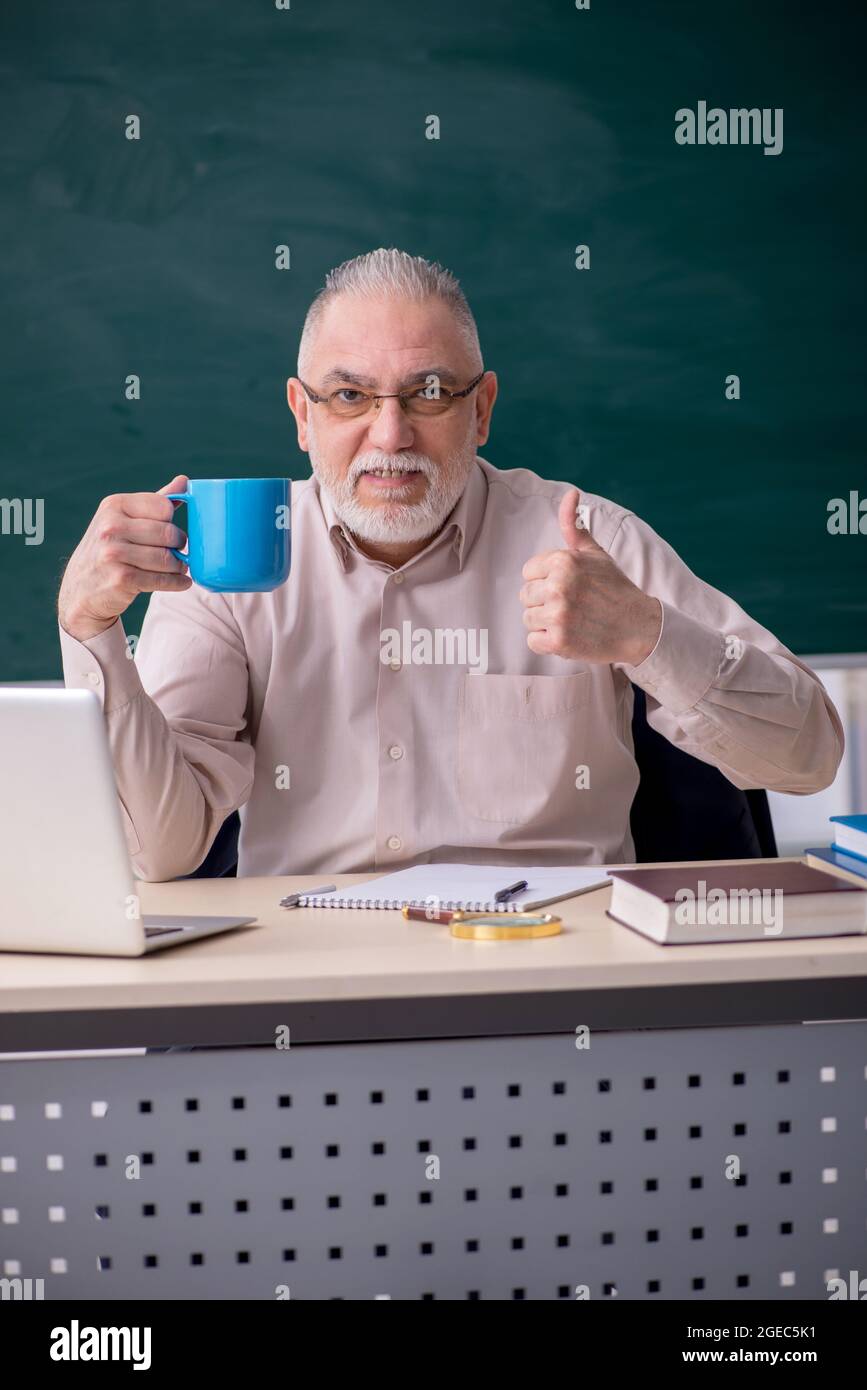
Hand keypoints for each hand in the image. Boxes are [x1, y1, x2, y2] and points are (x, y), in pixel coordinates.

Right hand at [57, 475, 191, 641]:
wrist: (81, 589)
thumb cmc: (110, 549)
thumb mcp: (124, 520)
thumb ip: (154, 503)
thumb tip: (183, 481)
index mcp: (114, 506)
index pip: (163, 507)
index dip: (172, 521)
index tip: (170, 532)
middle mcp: (110, 527)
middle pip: (168, 533)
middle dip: (179, 545)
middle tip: (178, 553)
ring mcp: (114, 553)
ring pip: (167, 558)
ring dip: (179, 566)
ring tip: (178, 568)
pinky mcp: (121, 579)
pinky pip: (162, 579)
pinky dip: (177, 582)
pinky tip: (180, 582)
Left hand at [520, 487, 661, 664]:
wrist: (638, 627)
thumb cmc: (614, 588)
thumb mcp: (595, 554)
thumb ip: (574, 526)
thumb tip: (571, 493)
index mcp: (563, 561)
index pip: (528, 572)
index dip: (545, 581)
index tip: (568, 587)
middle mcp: (559, 585)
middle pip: (525, 595)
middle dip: (544, 602)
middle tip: (572, 605)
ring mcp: (558, 614)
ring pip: (528, 618)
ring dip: (546, 622)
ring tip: (572, 620)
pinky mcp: (559, 641)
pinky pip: (533, 641)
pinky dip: (548, 643)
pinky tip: (570, 635)